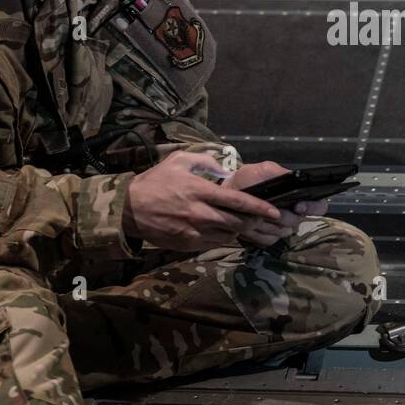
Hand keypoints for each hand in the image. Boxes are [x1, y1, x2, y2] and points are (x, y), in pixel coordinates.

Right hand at [125, 151, 282, 251]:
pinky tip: (222, 230)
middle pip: (237, 222)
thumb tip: (224, 169)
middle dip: (253, 221)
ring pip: (228, 235)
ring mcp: (194, 231)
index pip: (238, 201)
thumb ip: (205, 161)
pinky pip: (213, 243)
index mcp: (201, 191)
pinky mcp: (188, 244)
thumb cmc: (155, 181)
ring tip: (241, 223)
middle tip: (261, 218)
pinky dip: (222, 237)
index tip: (275, 210)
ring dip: (238, 230)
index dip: (260, 207)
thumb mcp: (179, 160)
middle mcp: (200, 213)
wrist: (129, 208)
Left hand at [222, 161, 329, 244]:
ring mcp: (281, 228)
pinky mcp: (268, 239)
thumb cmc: (246, 180)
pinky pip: (269, 241)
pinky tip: (248, 226)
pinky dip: (257, 235)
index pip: (318, 206)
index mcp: (296, 196)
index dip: (312, 207)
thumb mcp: (263, 170)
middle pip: (298, 221)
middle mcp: (293, 213)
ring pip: (283, 233)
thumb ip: (279, 173)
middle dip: (283, 216)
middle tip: (269, 211)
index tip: (298, 206)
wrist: (226, 195)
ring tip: (254, 216)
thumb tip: (293, 179)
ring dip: (268, 225)